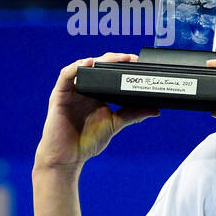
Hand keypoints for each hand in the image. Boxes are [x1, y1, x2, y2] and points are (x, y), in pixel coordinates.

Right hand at [34, 53, 159, 170]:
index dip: (122, 65)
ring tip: (116, 59)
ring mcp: (72, 90)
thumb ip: (133, 114)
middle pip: (97, 66)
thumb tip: (155, 110)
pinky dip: (76, 67)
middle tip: (131, 58)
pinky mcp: (60, 94)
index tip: (139, 62)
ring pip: (83, 66)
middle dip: (114, 59)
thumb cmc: (87, 140)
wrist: (68, 157)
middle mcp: (84, 88)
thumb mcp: (115, 124)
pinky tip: (88, 63)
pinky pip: (66, 76)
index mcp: (96, 93)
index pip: (109, 73)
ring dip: (99, 60)